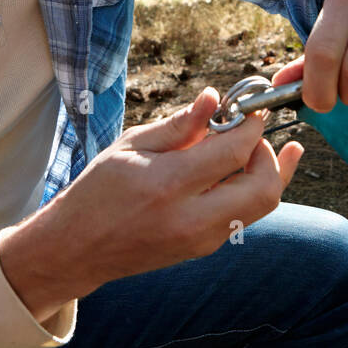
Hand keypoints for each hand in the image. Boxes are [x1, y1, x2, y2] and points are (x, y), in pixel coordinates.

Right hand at [0, 86, 302, 316]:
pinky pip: (244, 216)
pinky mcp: (204, 248)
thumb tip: (214, 99)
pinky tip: (238, 170)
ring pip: (262, 205)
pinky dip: (249, 189)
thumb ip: (179, 125)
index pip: (235, 151)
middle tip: (253, 134)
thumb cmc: (99, 190)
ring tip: (253, 148)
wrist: (77, 248)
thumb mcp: (131, 146)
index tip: (252, 109)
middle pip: (264, 187)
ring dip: (267, 173)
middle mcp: (192, 217)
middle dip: (270, 154)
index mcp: (169, 184)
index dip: (252, 125)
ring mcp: (202, 239)